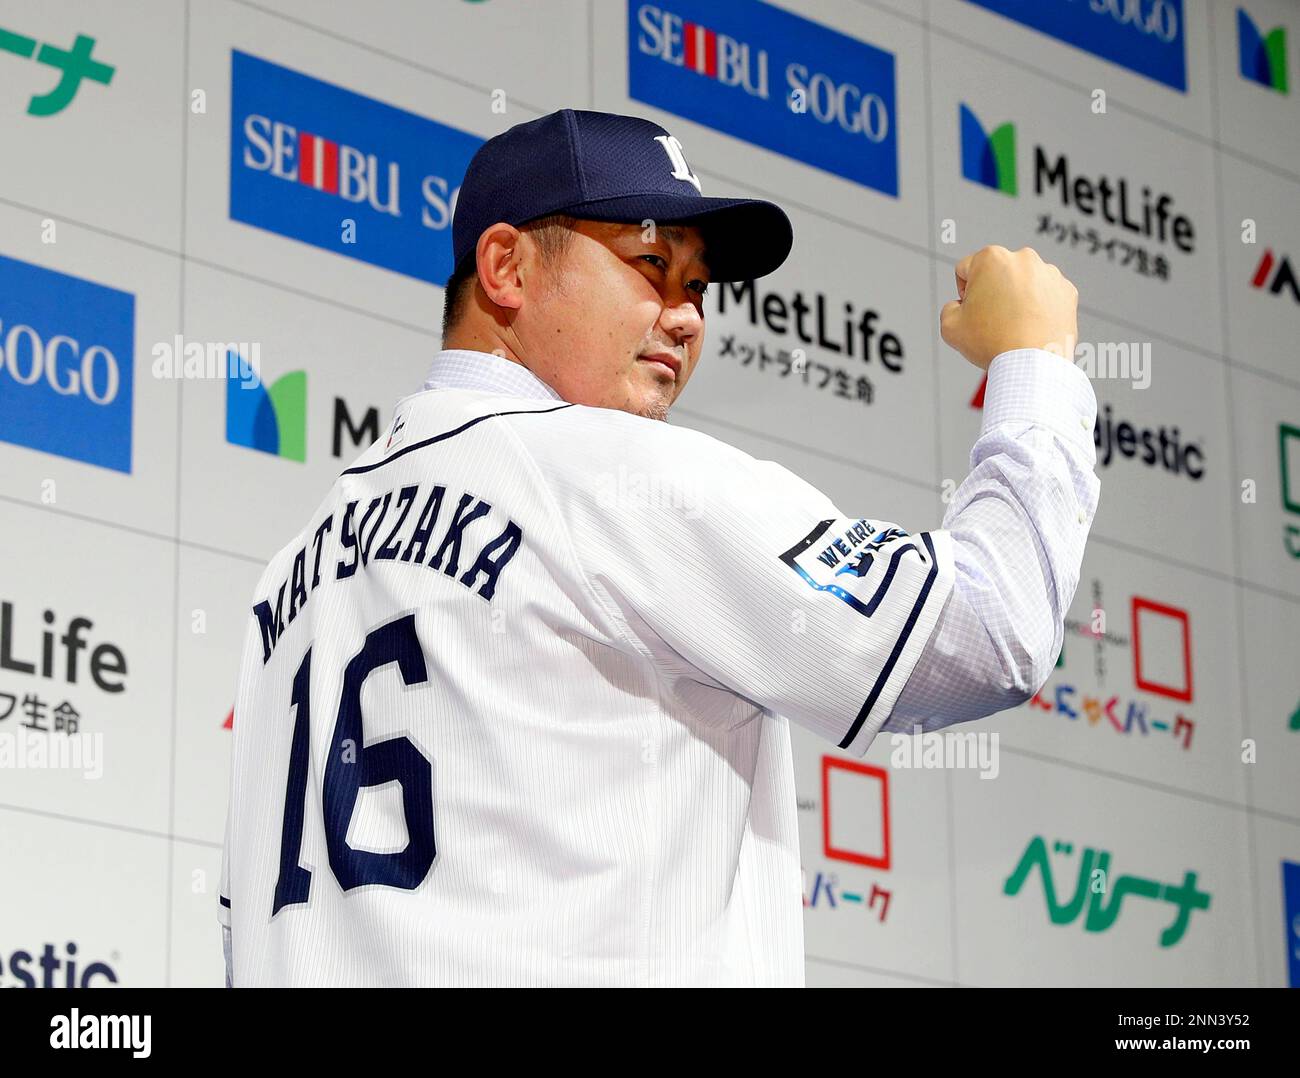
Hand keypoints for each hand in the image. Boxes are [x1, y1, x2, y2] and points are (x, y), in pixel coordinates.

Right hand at [939, 245, 1078, 370]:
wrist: (1033, 363)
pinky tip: (1032, 327)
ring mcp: (1049, 273)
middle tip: (993, 321)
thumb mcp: (950, 327)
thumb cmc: (994, 343)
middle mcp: (1023, 258)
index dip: (964, 293)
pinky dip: (1039, 308)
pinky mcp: (1067, 290)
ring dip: (1017, 299)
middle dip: (993, 293)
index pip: (966, 269)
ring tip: (1014, 327)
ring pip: (1024, 283)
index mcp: (991, 258)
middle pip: (998, 273)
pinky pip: (1047, 295)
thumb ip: (950, 308)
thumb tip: (961, 306)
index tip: (973, 310)